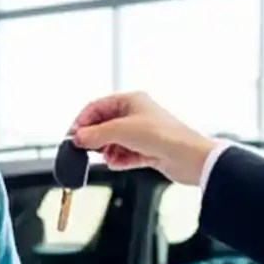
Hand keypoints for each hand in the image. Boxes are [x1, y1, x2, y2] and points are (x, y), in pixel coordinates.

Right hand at [68, 92, 218, 185]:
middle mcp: (136, 114)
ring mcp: (141, 133)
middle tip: (85, 149)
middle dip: (95, 138)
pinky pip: (124, 154)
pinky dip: (119, 159)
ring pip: (113, 141)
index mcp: (131, 100)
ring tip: (108, 157)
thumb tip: (77, 138)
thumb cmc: (164, 136)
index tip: (73, 135)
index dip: (82, 121)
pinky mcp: (147, 150)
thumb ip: (95, 134)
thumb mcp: (122, 131)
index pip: (97, 107)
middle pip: (103, 125)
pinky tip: (119, 163)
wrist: (189, 158)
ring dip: (107, 151)